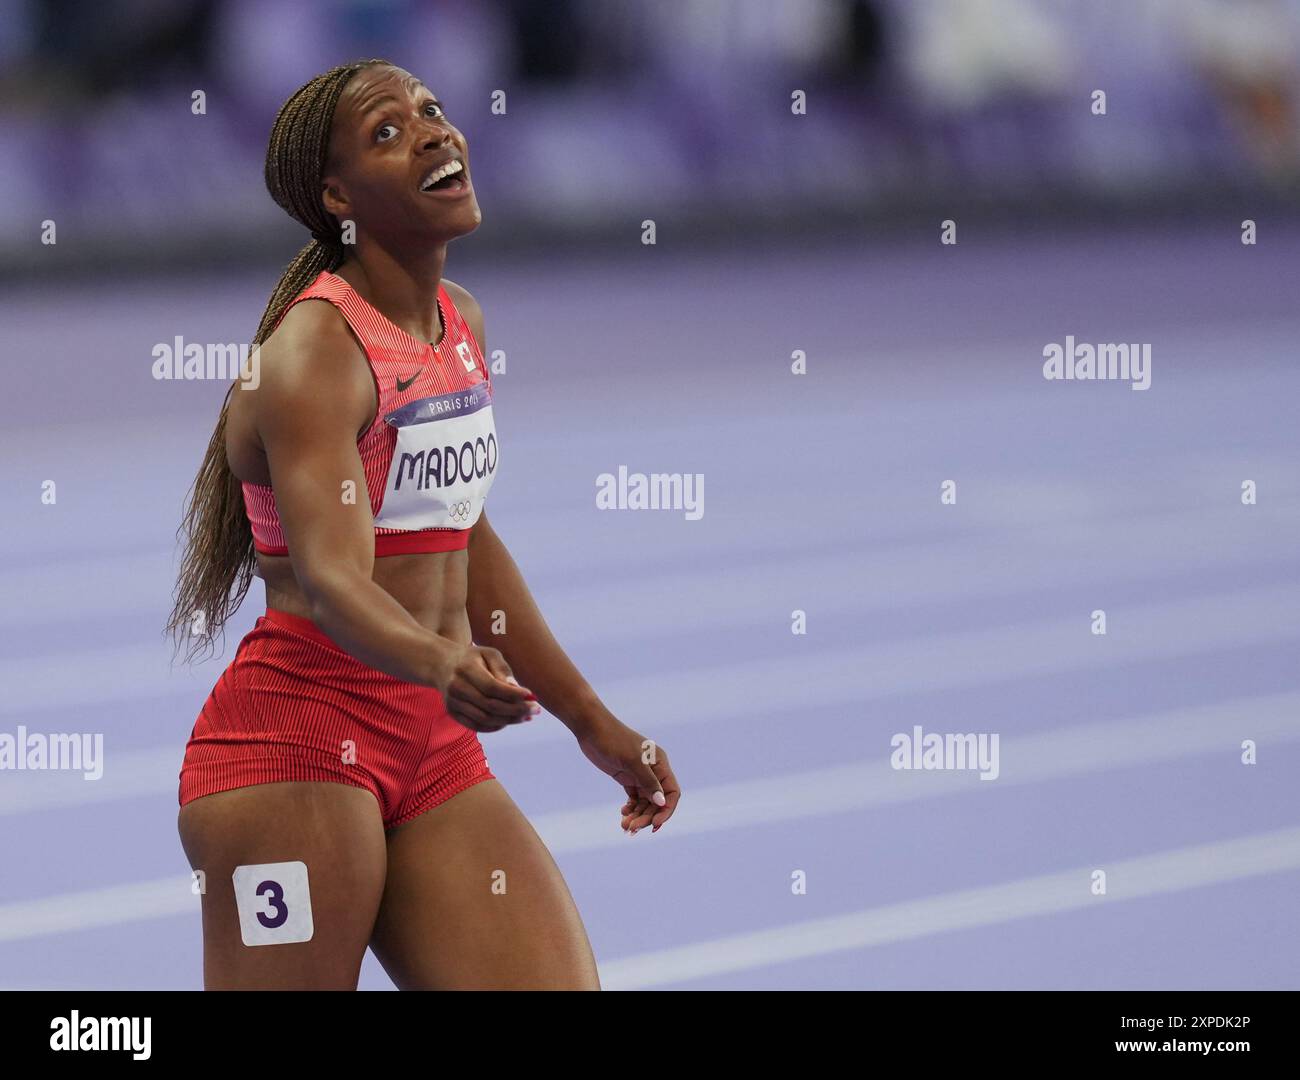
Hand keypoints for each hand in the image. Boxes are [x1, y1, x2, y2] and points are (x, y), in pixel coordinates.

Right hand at [433, 642, 538, 732]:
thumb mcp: (488, 654)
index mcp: (465, 669)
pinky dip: (496, 726)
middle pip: (490, 706)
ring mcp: (453, 703)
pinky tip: (511, 720)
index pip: (492, 687)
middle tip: (535, 709)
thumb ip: (502, 670)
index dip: (513, 694)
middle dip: (516, 710)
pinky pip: (477, 726)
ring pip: (485, 719)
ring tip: (527, 716)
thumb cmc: (473, 658)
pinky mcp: (453, 713)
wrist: (443, 665)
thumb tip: (517, 689)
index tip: (532, 696)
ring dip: (509, 720)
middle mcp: (456, 687)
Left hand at [575, 718, 679, 834]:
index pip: (671, 793)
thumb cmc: (613, 740)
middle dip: (647, 816)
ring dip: (638, 815)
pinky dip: (631, 808)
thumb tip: (662, 802)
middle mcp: (653, 771)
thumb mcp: (631, 761)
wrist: (591, 728)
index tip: (654, 825)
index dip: (666, 811)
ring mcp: (639, 775)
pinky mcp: (627, 777)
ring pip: (645, 802)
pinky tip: (623, 813)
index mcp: (660, 764)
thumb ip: (648, 781)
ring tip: (625, 825)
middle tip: (631, 828)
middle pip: (657, 801)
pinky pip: (634, 798)